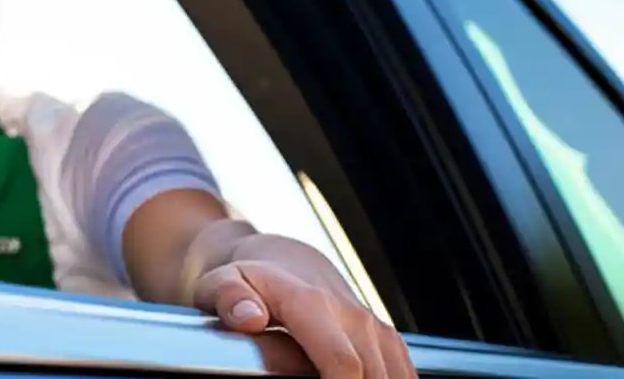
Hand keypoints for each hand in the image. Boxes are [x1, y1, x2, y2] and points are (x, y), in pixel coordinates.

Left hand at [192, 235, 413, 378]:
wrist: (277, 257)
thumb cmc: (246, 276)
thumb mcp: (222, 281)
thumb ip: (230, 298)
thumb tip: (249, 318)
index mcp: (310, 302)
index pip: (342, 363)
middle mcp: (350, 313)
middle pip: (371, 376)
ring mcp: (371, 324)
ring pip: (393, 375)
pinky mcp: (383, 335)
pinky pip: (402, 370)